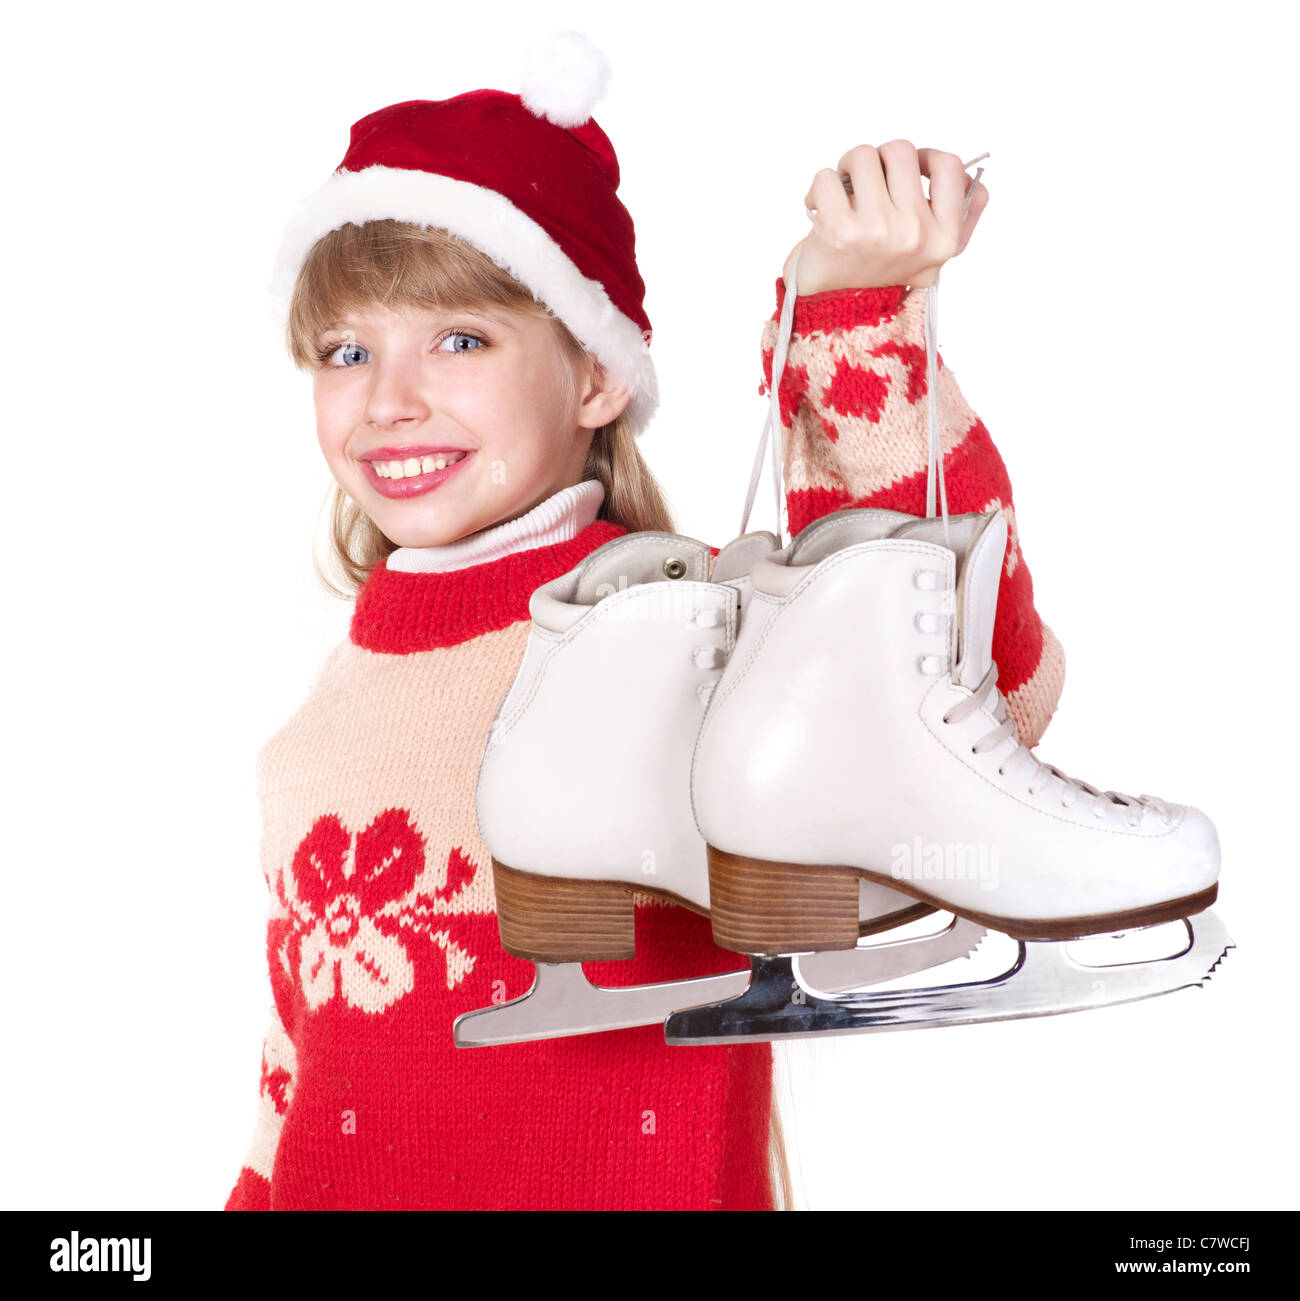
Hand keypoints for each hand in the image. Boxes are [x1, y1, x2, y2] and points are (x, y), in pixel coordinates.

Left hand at [782, 141, 989, 294]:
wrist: (836, 310)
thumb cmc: (881, 272)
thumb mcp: (933, 256)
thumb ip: (962, 216)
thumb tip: (972, 177)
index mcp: (943, 239)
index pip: (949, 167)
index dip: (926, 157)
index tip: (908, 170)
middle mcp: (914, 235)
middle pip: (900, 151)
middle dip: (879, 159)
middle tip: (867, 182)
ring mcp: (877, 231)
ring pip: (862, 156)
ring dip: (847, 168)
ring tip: (843, 194)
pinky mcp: (839, 230)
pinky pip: (826, 177)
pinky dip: (818, 189)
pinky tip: (821, 210)